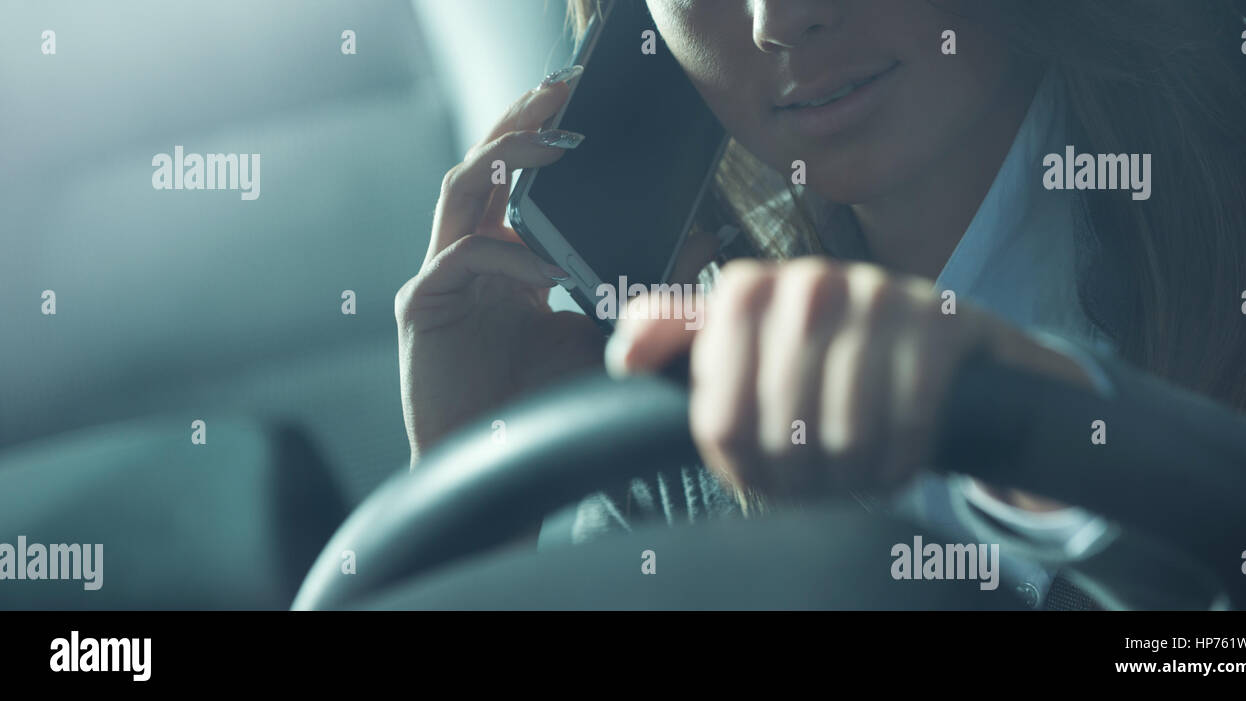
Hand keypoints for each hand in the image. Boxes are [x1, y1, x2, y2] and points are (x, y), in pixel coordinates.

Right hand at [395, 70, 603, 466]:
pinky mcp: (422, 305)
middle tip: (563, 90)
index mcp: (506, 256)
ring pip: (461, 187)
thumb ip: (638, 286)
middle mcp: (471, 255)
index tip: (587, 106)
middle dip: (523, 119)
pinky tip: (549, 272)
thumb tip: (704, 240)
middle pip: (486, 162)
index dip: (545, 136)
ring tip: (557, 146)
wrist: (502, 470)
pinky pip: (462, 256)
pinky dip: (509, 254)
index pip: (519, 178)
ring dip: (508, 158)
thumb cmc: (547, 406)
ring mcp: (442, 276)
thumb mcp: (604, 333)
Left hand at [607, 258, 1093, 504]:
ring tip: (852, 472)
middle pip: (781, 434)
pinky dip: (900, 461)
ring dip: (852, 474)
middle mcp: (805, 280)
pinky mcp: (936, 317)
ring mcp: (875, 293)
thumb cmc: (821, 354)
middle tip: (815, 485)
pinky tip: (893, 461)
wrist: (933, 343)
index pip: (721, 421)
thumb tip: (624, 357)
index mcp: (744, 290)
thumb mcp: (742, 341)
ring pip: (845, 434)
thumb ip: (675, 339)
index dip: (742, 470)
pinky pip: (908, 422)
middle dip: (799, 478)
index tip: (761, 479)